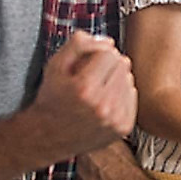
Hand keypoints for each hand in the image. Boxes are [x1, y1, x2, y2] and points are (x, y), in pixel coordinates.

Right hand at [26, 32, 136, 159]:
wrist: (48, 137)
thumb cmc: (51, 98)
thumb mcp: (55, 66)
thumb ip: (79, 45)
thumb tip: (109, 42)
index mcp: (85, 89)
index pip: (109, 53)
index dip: (96, 54)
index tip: (85, 63)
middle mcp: (102, 106)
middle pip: (122, 65)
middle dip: (107, 66)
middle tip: (90, 77)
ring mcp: (115, 119)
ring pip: (129, 79)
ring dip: (115, 79)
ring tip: (96, 90)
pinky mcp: (123, 128)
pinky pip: (132, 95)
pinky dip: (121, 94)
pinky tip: (104, 101)